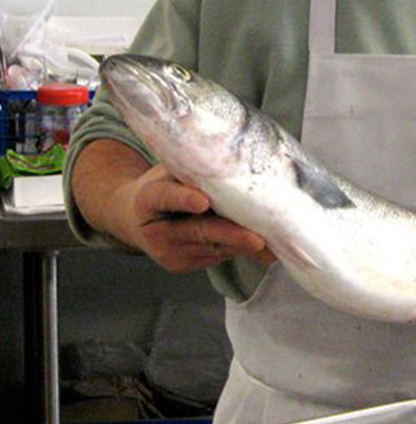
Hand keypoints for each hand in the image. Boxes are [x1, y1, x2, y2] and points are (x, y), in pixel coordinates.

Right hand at [127, 164, 276, 272]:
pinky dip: (238, 249)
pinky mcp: (181, 266)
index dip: (184, 199)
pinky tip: (260, 245)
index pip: (166, 197)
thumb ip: (194, 169)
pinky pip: (215, 256)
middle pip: (197, 231)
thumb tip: (232, 158)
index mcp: (148, 198)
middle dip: (231, 235)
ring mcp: (169, 253)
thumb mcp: (170, 171)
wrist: (135, 217)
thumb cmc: (162, 186)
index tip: (203, 202)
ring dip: (242, 245)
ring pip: (212, 248)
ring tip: (272, 241)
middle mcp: (156, 231)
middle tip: (257, 239)